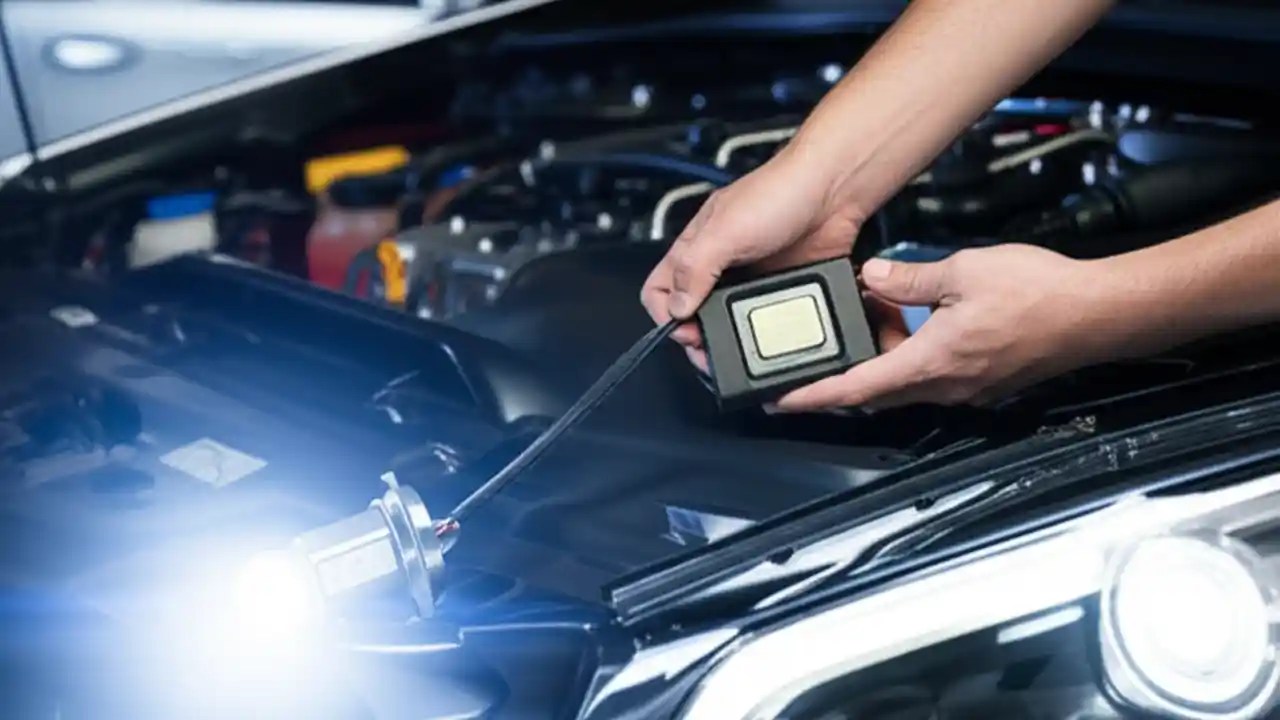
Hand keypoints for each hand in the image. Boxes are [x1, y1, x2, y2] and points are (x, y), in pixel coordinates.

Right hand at [640, 150, 864, 370]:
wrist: (835, 188)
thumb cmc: (780, 192)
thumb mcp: (725, 231)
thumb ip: (695, 269)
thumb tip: (678, 309)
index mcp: (696, 246)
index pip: (660, 289)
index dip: (665, 315)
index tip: (685, 332)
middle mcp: (719, 263)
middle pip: (692, 311)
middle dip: (696, 335)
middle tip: (710, 348)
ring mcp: (750, 277)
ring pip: (728, 317)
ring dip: (731, 334)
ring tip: (739, 345)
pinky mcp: (780, 285)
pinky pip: (764, 316)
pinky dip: (763, 328)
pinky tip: (769, 329)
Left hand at [777, 244, 1111, 410]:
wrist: (1098, 314)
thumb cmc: (1041, 294)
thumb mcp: (963, 271)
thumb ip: (909, 278)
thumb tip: (873, 277)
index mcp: (931, 362)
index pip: (855, 387)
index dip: (812, 395)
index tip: (780, 399)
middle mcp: (945, 386)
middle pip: (873, 393)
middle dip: (836, 383)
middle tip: (804, 370)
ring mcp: (966, 389)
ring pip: (903, 385)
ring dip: (877, 367)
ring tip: (861, 334)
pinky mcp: (983, 382)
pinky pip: (932, 378)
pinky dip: (909, 361)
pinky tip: (910, 331)